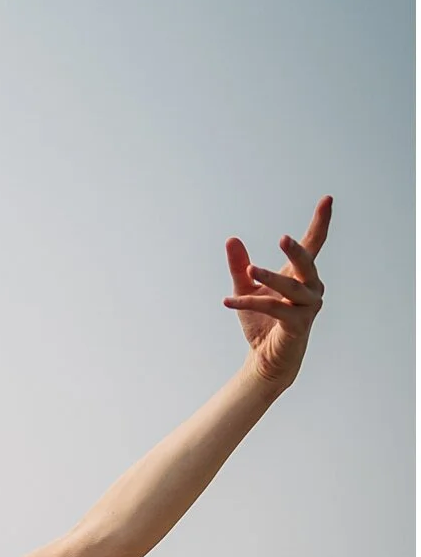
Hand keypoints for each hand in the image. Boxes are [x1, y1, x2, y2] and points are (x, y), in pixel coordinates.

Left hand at [222, 195, 332, 390]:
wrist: (266, 357)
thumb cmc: (261, 322)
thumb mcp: (245, 289)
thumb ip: (239, 266)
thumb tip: (232, 239)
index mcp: (300, 275)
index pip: (314, 244)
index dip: (321, 222)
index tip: (327, 199)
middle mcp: (310, 288)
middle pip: (308, 263)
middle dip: (297, 250)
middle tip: (283, 238)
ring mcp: (307, 306)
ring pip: (292, 287)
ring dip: (270, 278)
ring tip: (251, 269)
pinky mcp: (298, 324)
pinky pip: (274, 308)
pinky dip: (251, 303)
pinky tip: (228, 301)